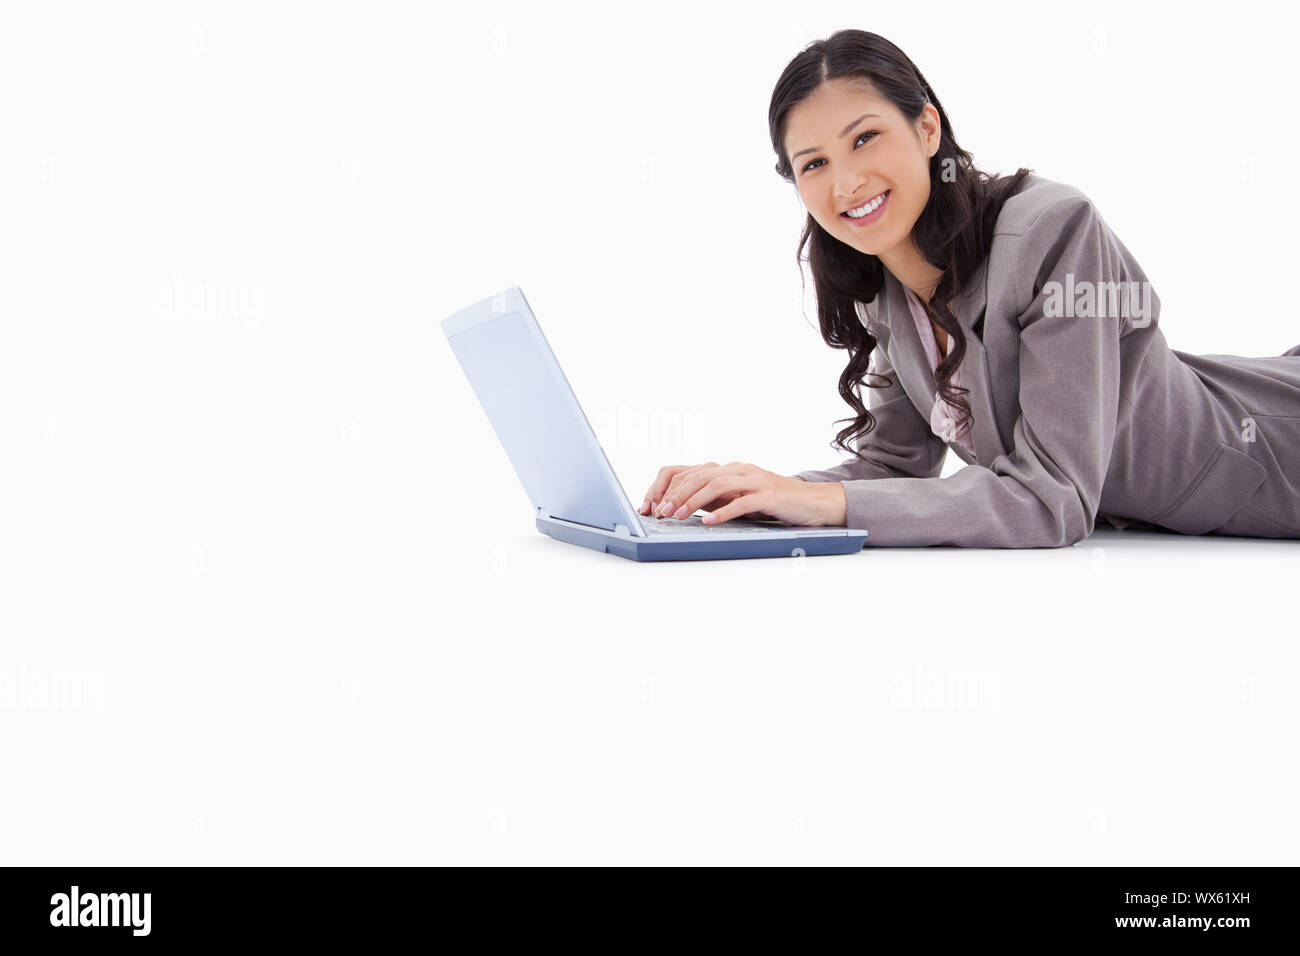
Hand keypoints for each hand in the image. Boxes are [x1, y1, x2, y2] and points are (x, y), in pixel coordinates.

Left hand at [638, 461, 846, 527]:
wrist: (813, 502)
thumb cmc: (776, 503)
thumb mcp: (742, 498)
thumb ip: (719, 498)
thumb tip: (686, 506)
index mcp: (732, 469)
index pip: (693, 472)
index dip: (671, 487)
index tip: (655, 505)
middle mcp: (741, 470)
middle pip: (701, 475)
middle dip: (677, 494)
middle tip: (661, 512)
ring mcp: (755, 480)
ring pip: (717, 485)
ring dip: (693, 501)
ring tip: (677, 515)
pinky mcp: (769, 495)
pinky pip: (741, 502)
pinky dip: (723, 512)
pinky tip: (708, 522)